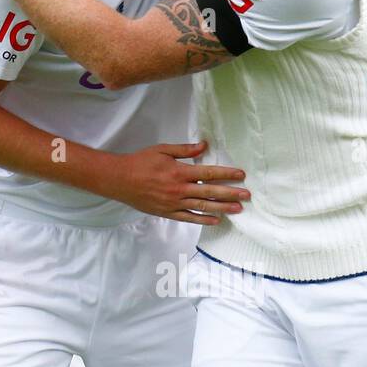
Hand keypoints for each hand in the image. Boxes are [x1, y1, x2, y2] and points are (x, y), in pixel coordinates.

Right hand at [110, 141, 250, 223]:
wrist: (119, 180)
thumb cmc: (140, 162)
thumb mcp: (163, 150)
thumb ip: (185, 150)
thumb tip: (204, 146)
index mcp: (179, 172)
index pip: (208, 173)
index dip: (226, 174)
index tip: (241, 175)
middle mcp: (179, 189)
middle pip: (210, 192)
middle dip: (230, 193)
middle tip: (247, 195)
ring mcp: (174, 203)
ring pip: (202, 207)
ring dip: (222, 208)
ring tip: (238, 209)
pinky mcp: (167, 213)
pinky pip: (188, 218)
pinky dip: (203, 219)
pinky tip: (216, 220)